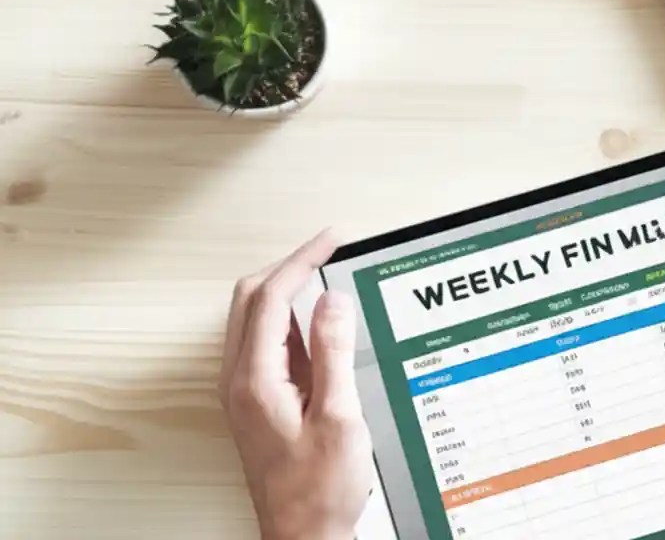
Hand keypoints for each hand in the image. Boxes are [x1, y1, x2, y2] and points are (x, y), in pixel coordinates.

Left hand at [219, 230, 372, 539]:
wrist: (302, 534)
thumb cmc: (319, 490)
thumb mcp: (339, 417)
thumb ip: (333, 353)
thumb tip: (333, 300)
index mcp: (256, 380)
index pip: (272, 297)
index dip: (303, 259)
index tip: (333, 239)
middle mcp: (240, 381)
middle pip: (253, 299)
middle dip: (290, 266)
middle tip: (328, 249)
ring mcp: (244, 392)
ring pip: (256, 319)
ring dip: (287, 291)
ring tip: (326, 277)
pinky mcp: (256, 402)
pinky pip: (266, 344)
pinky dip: (290, 320)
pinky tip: (320, 324)